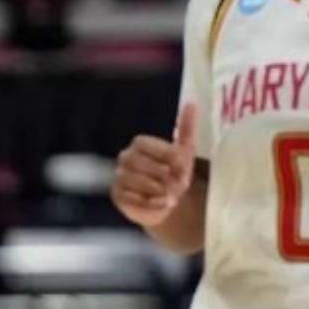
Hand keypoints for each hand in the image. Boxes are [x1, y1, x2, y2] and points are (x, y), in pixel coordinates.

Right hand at [113, 103, 198, 229]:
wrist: (167, 203)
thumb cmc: (175, 175)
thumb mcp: (185, 152)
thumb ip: (186, 129)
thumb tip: (191, 103)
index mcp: (140, 145)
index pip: (146, 144)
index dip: (165, 156)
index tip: (183, 167)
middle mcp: (125, 158)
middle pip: (140, 163)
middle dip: (163, 176)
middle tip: (180, 186)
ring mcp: (119, 177)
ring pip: (135, 180)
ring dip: (157, 190)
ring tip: (171, 197)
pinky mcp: (117, 196)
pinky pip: (130, 197)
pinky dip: (147, 203)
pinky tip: (159, 204)